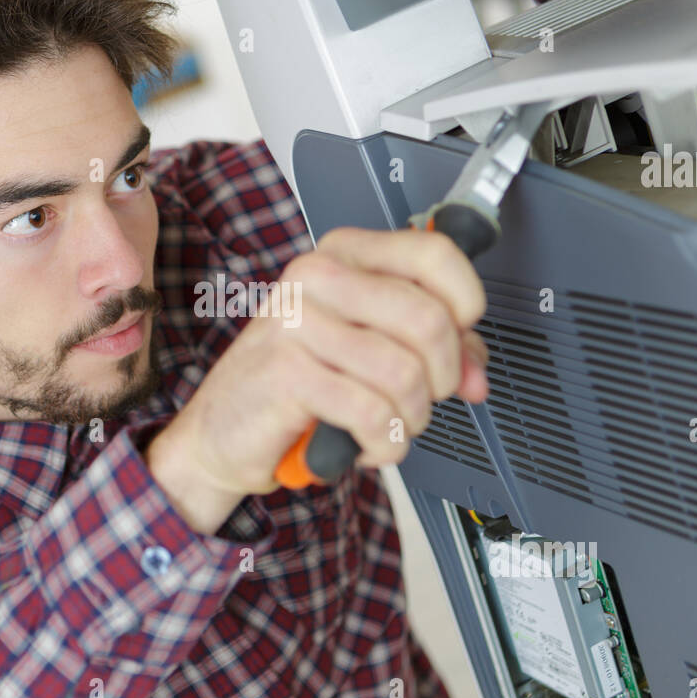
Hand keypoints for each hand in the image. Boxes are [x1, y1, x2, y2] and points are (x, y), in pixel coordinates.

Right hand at [143, 226, 488, 534]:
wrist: (221, 430)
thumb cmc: (294, 384)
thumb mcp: (366, 350)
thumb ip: (429, 348)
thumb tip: (475, 370)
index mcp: (343, 255)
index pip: (435, 254)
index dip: (466, 305)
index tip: (460, 339)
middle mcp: (317, 277)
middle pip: (430, 319)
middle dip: (441, 378)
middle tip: (420, 399)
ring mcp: (297, 321)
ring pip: (405, 373)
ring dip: (410, 419)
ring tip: (387, 426)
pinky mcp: (286, 372)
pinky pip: (372, 412)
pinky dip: (382, 443)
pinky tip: (364, 443)